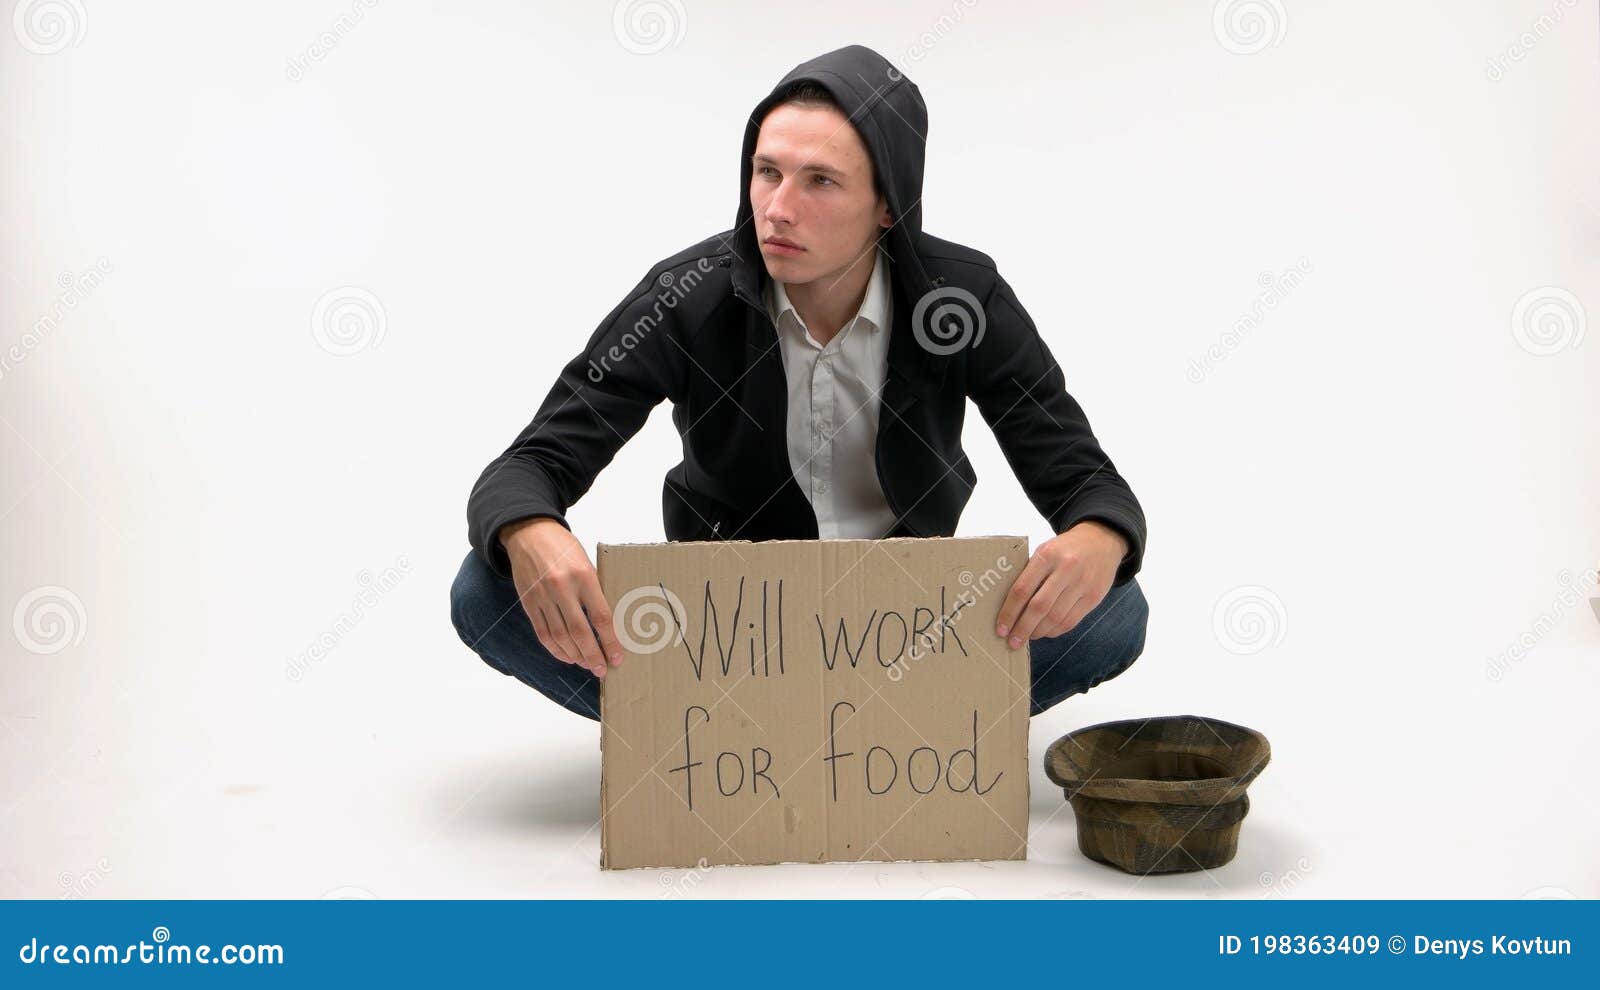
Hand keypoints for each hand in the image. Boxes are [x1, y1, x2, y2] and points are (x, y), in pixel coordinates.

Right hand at [500, 517, 623, 678]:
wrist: (529, 533)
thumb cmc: (563, 547)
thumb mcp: (586, 561)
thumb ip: (594, 589)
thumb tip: (608, 622)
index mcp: (583, 575)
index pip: (601, 617)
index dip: (610, 642)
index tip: (618, 657)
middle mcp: (562, 587)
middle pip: (580, 632)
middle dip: (593, 655)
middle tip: (602, 669)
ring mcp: (543, 596)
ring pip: (560, 636)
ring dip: (575, 655)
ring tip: (586, 664)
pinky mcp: (529, 602)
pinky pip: (542, 633)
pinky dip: (555, 649)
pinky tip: (567, 656)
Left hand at [994, 520, 1128, 649]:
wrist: (1101, 541)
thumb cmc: (1065, 549)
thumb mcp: (1044, 550)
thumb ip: (1029, 573)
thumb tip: (1009, 607)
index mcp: (1047, 556)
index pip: (1022, 589)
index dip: (1009, 612)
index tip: (1001, 628)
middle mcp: (1066, 569)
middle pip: (1039, 607)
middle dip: (1023, 628)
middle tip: (1012, 641)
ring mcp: (1083, 584)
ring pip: (1056, 618)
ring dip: (1039, 632)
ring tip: (1028, 636)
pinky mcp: (1094, 597)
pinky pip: (1071, 621)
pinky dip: (1055, 631)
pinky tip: (1045, 631)